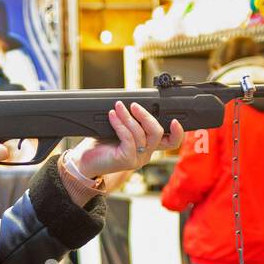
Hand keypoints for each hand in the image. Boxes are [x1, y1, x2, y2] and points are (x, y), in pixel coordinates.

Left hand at [69, 101, 183, 182]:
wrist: (86, 161)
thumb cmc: (103, 144)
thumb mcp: (121, 129)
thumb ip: (133, 121)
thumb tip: (136, 103)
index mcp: (149, 146)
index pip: (171, 143)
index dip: (177, 133)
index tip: (174, 120)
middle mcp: (146, 154)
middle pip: (157, 132)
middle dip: (146, 115)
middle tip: (133, 105)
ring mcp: (137, 158)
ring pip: (140, 133)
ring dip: (128, 116)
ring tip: (118, 107)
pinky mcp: (127, 160)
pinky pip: (127, 137)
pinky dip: (120, 124)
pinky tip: (112, 116)